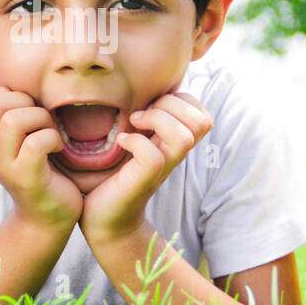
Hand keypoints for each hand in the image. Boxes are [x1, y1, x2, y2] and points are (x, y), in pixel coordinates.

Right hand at [0, 87, 82, 233]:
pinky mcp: (26, 177)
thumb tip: (20, 78)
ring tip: (49, 133)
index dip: (5, 94)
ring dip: (41, 120)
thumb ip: (12, 111)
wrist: (47, 216)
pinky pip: (36, 143)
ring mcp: (4, 165)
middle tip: (40, 121)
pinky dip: (53, 139)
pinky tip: (57, 149)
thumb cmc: (40, 168)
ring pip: (13, 120)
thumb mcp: (19, 139)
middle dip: (24, 102)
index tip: (24, 110)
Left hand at [80, 92, 211, 243]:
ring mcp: (162, 168)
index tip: (151, 105)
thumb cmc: (112, 176)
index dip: (182, 100)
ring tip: (133, 125)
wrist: (103, 217)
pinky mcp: (144, 180)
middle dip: (171, 105)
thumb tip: (138, 86)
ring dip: (157, 121)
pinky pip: (153, 157)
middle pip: (202, 121)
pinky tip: (121, 142)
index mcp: (173, 142)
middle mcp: (173, 154)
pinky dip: (135, 142)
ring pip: (185, 137)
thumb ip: (143, 119)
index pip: (202, 113)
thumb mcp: (132, 140)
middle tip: (141, 115)